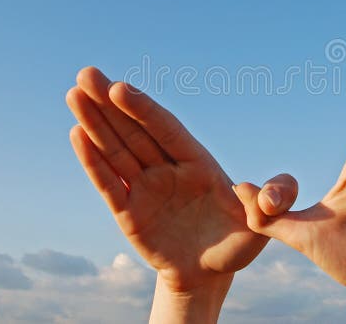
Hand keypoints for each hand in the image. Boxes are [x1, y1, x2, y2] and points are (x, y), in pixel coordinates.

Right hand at [66, 67, 297, 320]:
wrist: (210, 272)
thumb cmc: (238, 241)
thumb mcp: (262, 223)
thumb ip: (271, 200)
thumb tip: (256, 190)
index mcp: (198, 163)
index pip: (167, 129)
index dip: (143, 108)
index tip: (120, 88)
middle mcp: (168, 169)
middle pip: (135, 130)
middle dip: (110, 103)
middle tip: (87, 73)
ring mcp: (146, 188)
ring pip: (116, 151)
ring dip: (94, 124)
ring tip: (74, 95)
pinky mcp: (128, 212)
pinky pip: (109, 184)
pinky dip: (93, 162)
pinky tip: (77, 135)